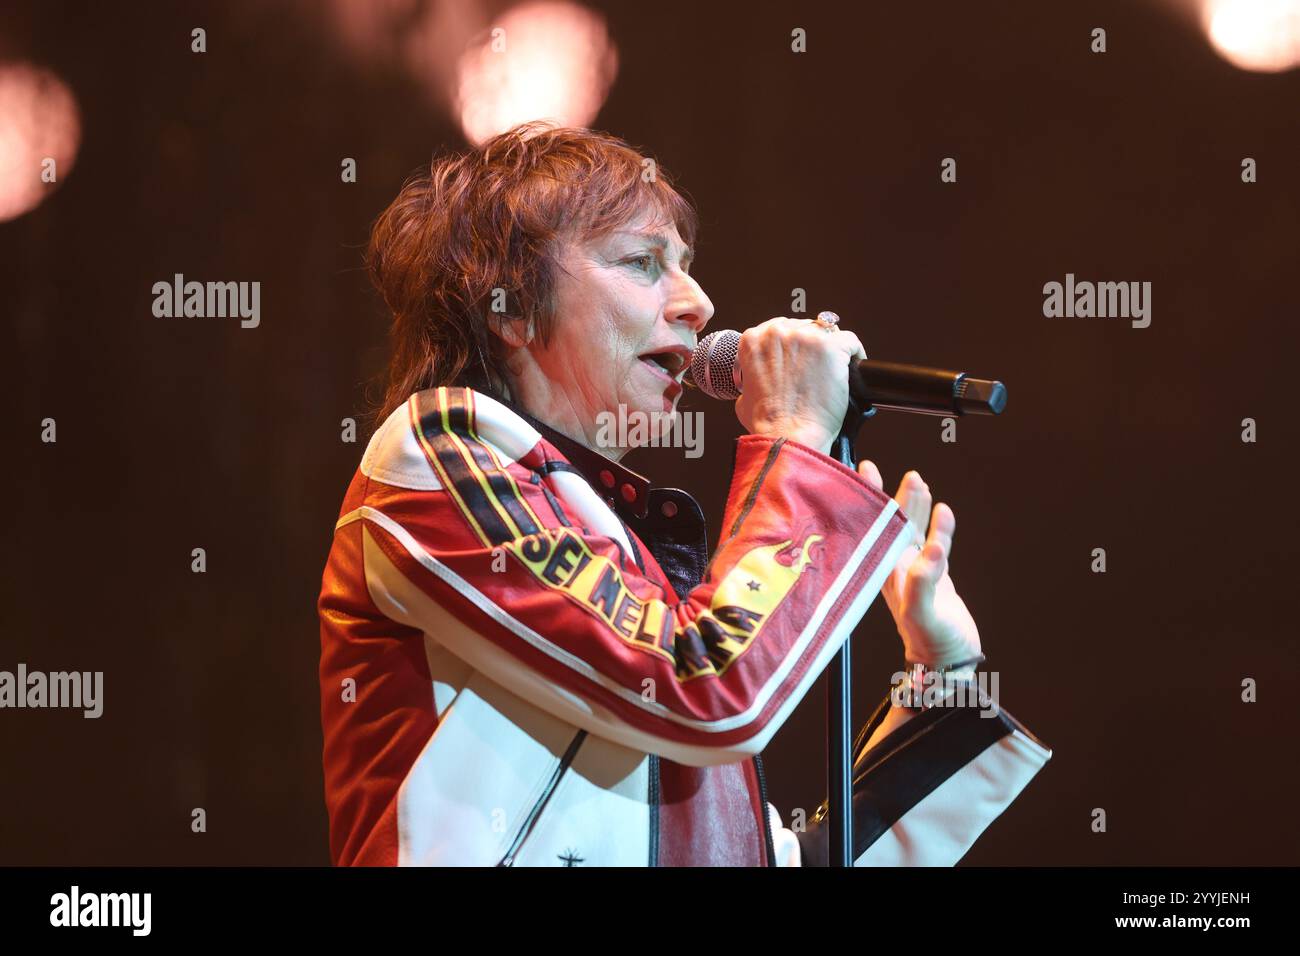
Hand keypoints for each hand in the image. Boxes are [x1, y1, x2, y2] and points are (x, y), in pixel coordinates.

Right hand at [734, 317, 865, 454]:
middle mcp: (777, 333)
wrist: (789, 436)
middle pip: (803, 327)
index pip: (779, 329)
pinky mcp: (831, 346)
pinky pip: (850, 340)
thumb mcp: (745, 400)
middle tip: (816, 368)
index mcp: (754, 341)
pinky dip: (854, 352)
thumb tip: (758, 385)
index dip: (792, 345)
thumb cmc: (770, 424)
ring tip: (835, 368)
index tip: (799, 356)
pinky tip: (852, 366)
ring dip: (831, 348)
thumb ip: (752, 382)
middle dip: (811, 347)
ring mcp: (806, 337)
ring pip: (827, 331)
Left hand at [856, 462, 981, 667]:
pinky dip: (938, 527)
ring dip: (915, 506)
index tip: (865, 473)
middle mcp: (896, 568)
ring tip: (919, 481)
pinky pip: (933, 544)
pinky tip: (942, 513)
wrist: (949, 663)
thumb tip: (930, 549)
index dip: (870, 499)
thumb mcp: (923, 613)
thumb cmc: (931, 641)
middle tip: (903, 473)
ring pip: (912, 530)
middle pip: (892, 523)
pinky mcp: (934, 578)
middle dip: (895, 496)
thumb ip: (924, 581)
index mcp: (886, 572)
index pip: (874, 528)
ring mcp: (914, 572)